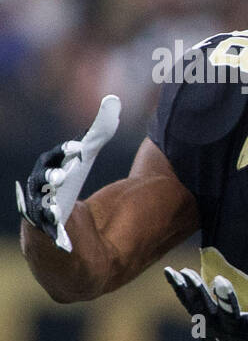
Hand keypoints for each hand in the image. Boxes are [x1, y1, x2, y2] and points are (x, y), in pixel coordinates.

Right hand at [16, 95, 120, 251]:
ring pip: (41, 211)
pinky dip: (54, 236)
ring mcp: (41, 217)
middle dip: (51, 179)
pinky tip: (62, 240)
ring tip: (58, 208)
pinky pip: (48, 236)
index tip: (78, 149)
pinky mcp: (47, 238)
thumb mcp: (87, 161)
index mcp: (49, 174)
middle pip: (42, 185)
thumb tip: (114, 99)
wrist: (71, 233)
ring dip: (48, 209)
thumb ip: (99, 132)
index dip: (63, 155)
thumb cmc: (73, 188)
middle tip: (62, 176)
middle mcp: (41, 195)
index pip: (53, 162)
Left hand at [165, 267, 247, 340]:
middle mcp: (233, 332)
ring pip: (203, 308)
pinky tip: (171, 272)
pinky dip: (181, 289)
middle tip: (221, 282)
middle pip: (228, 315)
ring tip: (185, 273)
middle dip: (225, 299)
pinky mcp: (202, 321)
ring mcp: (214, 328)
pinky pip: (189, 303)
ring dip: (195, 290)